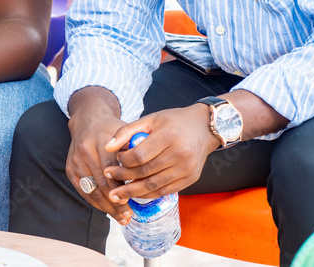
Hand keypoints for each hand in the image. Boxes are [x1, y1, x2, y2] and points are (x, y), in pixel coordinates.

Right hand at [65, 88, 130, 223]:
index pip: (112, 170)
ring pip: (91, 190)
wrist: (88, 120)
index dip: (122, 189)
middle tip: (128, 216)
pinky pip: (83, 191)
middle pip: (101, 183)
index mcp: (101, 141)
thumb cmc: (111, 128)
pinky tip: (107, 210)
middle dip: (115, 203)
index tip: (133, 202)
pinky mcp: (70, 168)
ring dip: (106, 207)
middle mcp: (85, 150)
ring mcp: (75, 160)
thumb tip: (150, 173)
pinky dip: (95, 203)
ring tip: (120, 217)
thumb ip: (135, 149)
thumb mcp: (125, 131)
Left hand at [103, 104, 219, 203]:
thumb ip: (127, 131)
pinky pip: (165, 190)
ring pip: (154, 185)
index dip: (124, 161)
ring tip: (117, 194)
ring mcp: (188, 169)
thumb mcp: (150, 119)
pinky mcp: (191, 179)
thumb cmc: (174, 121)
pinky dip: (149, 194)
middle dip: (123, 177)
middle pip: (146, 172)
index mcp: (169, 136)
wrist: (205, 127)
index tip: (114, 160)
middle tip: (108, 178)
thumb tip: (107, 147)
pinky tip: (136, 194)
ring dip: (133, 191)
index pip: (140, 155)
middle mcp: (180, 154)